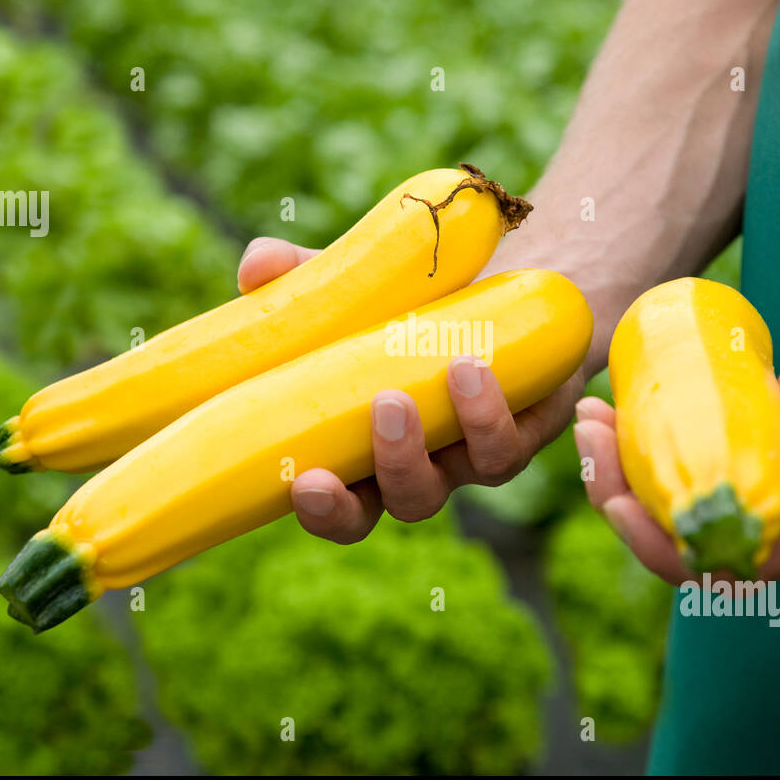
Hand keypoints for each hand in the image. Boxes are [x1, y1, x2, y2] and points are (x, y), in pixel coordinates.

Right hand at [238, 237, 585, 542]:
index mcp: (365, 452)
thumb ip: (302, 276)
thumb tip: (255, 269)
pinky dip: (486, 409)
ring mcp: (472, 455)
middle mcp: (421, 466)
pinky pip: (505, 444)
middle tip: (380, 412)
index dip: (323, 510)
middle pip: (401, 504)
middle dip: (384, 476)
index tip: (303, 481)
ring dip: (424, 444)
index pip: (338, 507)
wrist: (505, 282)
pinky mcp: (524, 433)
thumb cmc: (410, 299)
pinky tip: (468, 364)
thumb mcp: (353, 284)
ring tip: (417, 382)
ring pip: (456, 479)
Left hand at [575, 267, 779, 581]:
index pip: (737, 559)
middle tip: (588, 436)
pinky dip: (651, 437)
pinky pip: (695, 454)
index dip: (669, 546)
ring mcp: (775, 471)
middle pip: (695, 533)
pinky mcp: (760, 437)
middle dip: (628, 498)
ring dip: (629, 467)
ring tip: (591, 416)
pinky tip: (619, 402)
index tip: (617, 498)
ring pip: (687, 495)